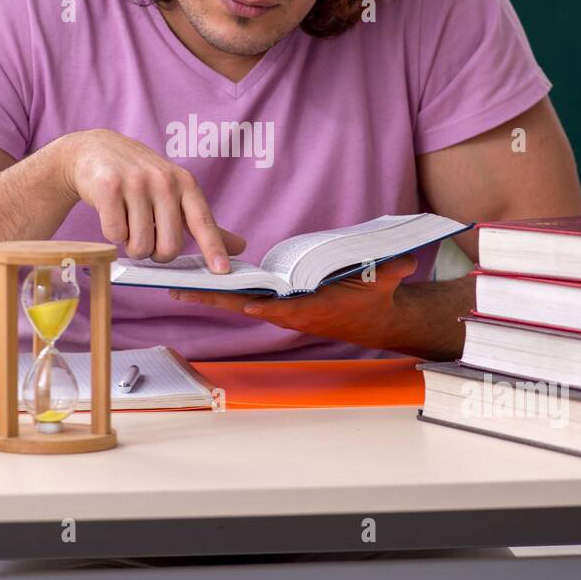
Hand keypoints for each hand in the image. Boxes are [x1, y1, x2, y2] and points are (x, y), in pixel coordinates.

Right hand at [57, 129, 245, 270]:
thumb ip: (203, 223)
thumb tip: (240, 246)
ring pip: (139, 245)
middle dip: (155, 254)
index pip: (202, 221)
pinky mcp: (108, 187)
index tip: (223, 271)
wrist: (94, 151)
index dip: (213, 248)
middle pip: (168, 247)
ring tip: (127, 225)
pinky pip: (114, 235)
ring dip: (131, 246)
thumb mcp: (174, 192)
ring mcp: (135, 182)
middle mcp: (163, 180)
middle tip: (146, 239)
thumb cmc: (139, 179)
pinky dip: (112, 234)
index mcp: (185, 183)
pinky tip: (111, 214)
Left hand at [169, 253, 418, 345]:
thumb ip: (390, 271)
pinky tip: (202, 283)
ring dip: (210, 295)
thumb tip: (402, 261)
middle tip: (178, 289)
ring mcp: (282, 311)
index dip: (252, 303)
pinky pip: (246, 298)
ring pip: (240, 302)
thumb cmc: (377, 297)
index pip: (276, 307)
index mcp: (309, 310)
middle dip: (212, 297)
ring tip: (178, 285)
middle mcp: (289, 313)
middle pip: (243, 304)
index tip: (227, 297)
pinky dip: (224, 292)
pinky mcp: (279, 306)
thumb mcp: (386, 281)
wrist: (378, 317)